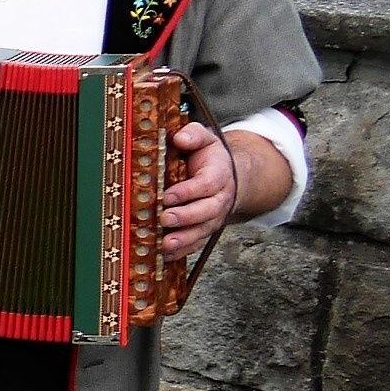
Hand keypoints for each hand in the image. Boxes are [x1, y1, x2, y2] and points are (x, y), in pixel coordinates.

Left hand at [158, 121, 236, 256]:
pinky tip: (164, 255)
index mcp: (219, 175)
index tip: (168, 196)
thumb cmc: (207, 156)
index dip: (188, 191)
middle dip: (186, 217)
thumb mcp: (204, 139)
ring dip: (184, 239)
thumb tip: (180, 138)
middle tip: (165, 218)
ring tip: (165, 244)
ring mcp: (212, 218)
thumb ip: (193, 135)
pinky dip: (181, 252)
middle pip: (206, 211)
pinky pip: (195, 244)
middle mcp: (219, 200)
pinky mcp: (203, 230)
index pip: (206, 185)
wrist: (225, 175)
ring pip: (201, 231)